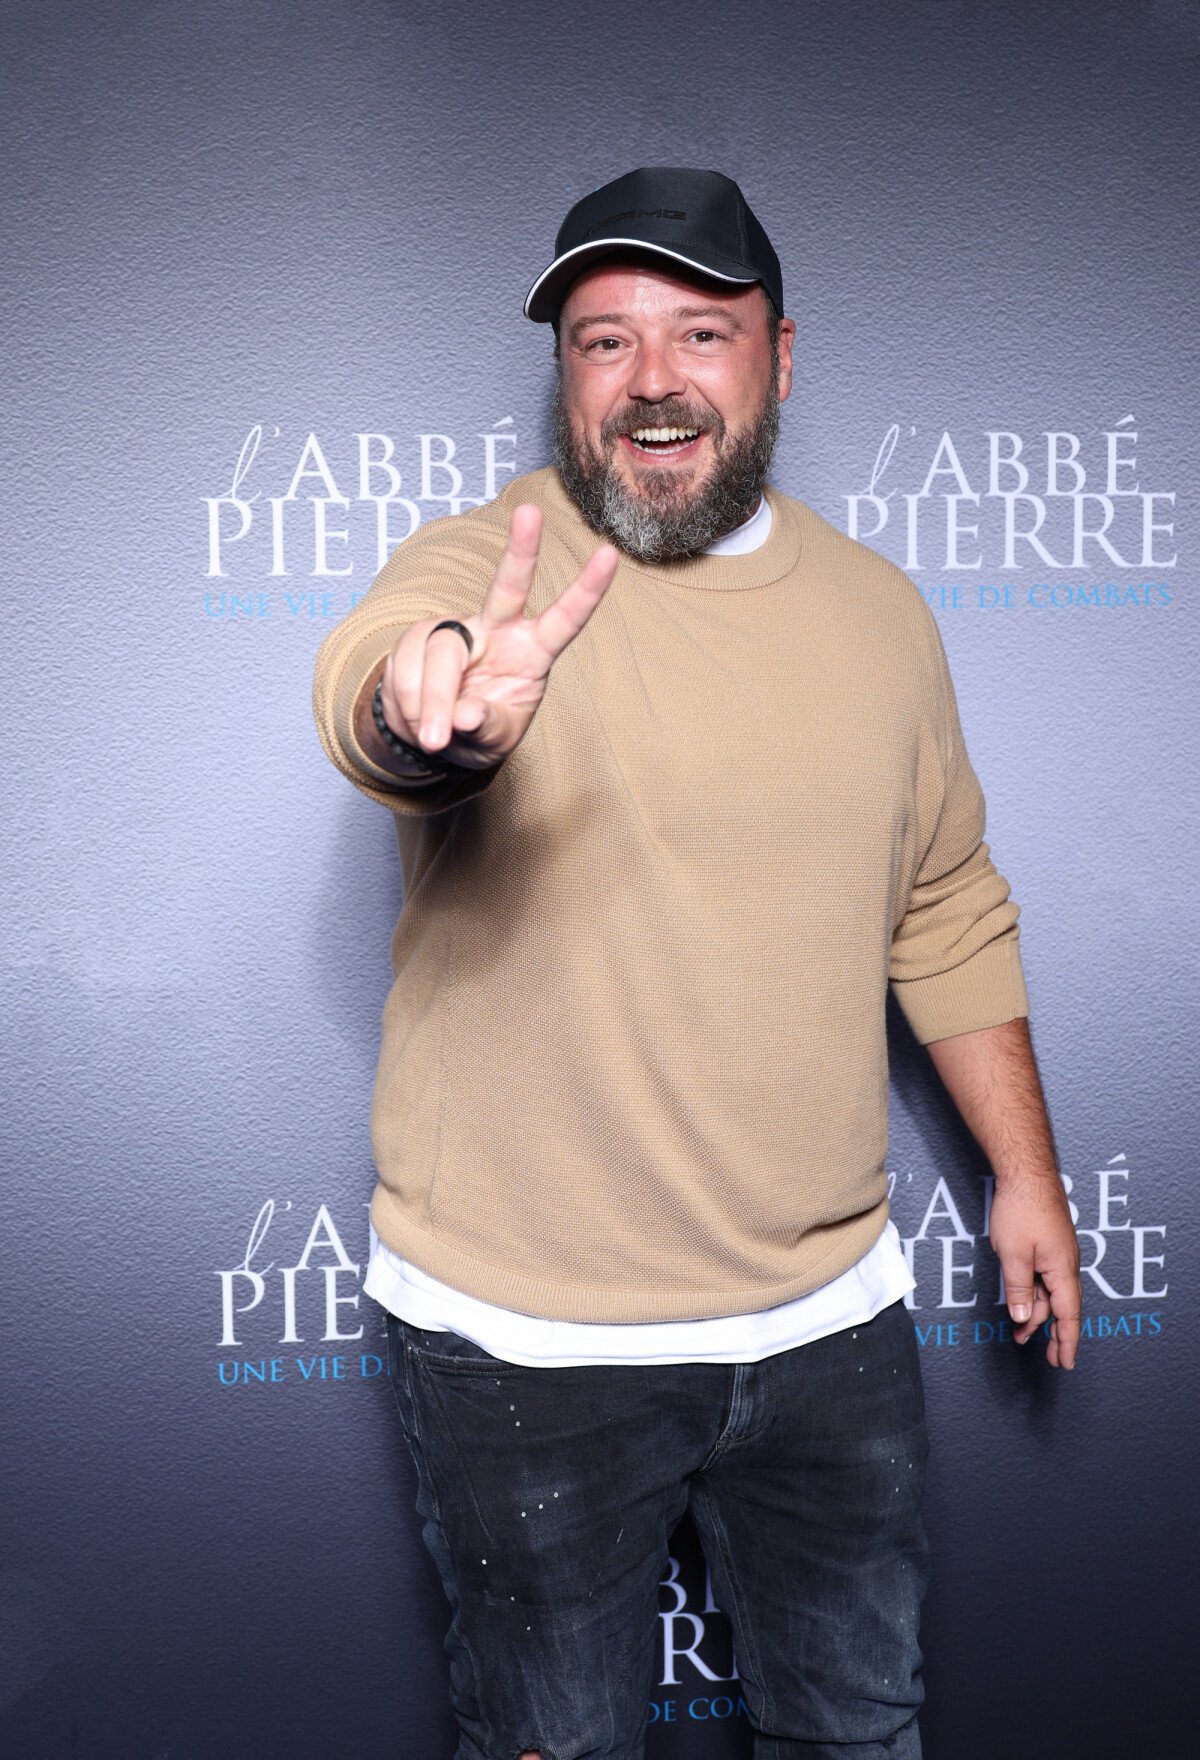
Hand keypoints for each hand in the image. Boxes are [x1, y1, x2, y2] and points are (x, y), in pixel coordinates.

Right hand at [378, 503, 618, 770]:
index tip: (609, 554)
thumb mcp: (491, 743)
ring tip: (433, 738)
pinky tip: (416, 721)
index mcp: (531, 653)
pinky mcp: (416, 639)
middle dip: (521, 551)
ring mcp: (456, 631)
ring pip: (442, 655)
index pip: (564, 621)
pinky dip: (409, 705)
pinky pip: (405, 670)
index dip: (586, 591)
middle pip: (508, 587)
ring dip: (432, 705)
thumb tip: (465, 714)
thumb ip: (484, 728)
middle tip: (530, 512)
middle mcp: (497, 630)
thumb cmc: (478, 733)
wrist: (430, 738)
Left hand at [989, 1173, 1081, 1368]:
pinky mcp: (1048, 1244)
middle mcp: (1065, 1264)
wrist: (1027, 1173)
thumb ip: (1018, 1288)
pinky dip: (1035, 1293)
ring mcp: (1057, 1254)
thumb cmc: (1022, 1208)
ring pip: (1049, 1292)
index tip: (1065, 1362)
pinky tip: (1024, 1301)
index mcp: (1062, 1270)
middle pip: (1061, 1307)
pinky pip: (1044, 1277)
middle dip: (1054, 1334)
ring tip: (1020, 1333)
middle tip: (1049, 1358)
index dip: (1067, 1341)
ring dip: (1037, 1313)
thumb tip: (1022, 1317)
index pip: (1068, 1315)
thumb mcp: (1013, 1254)